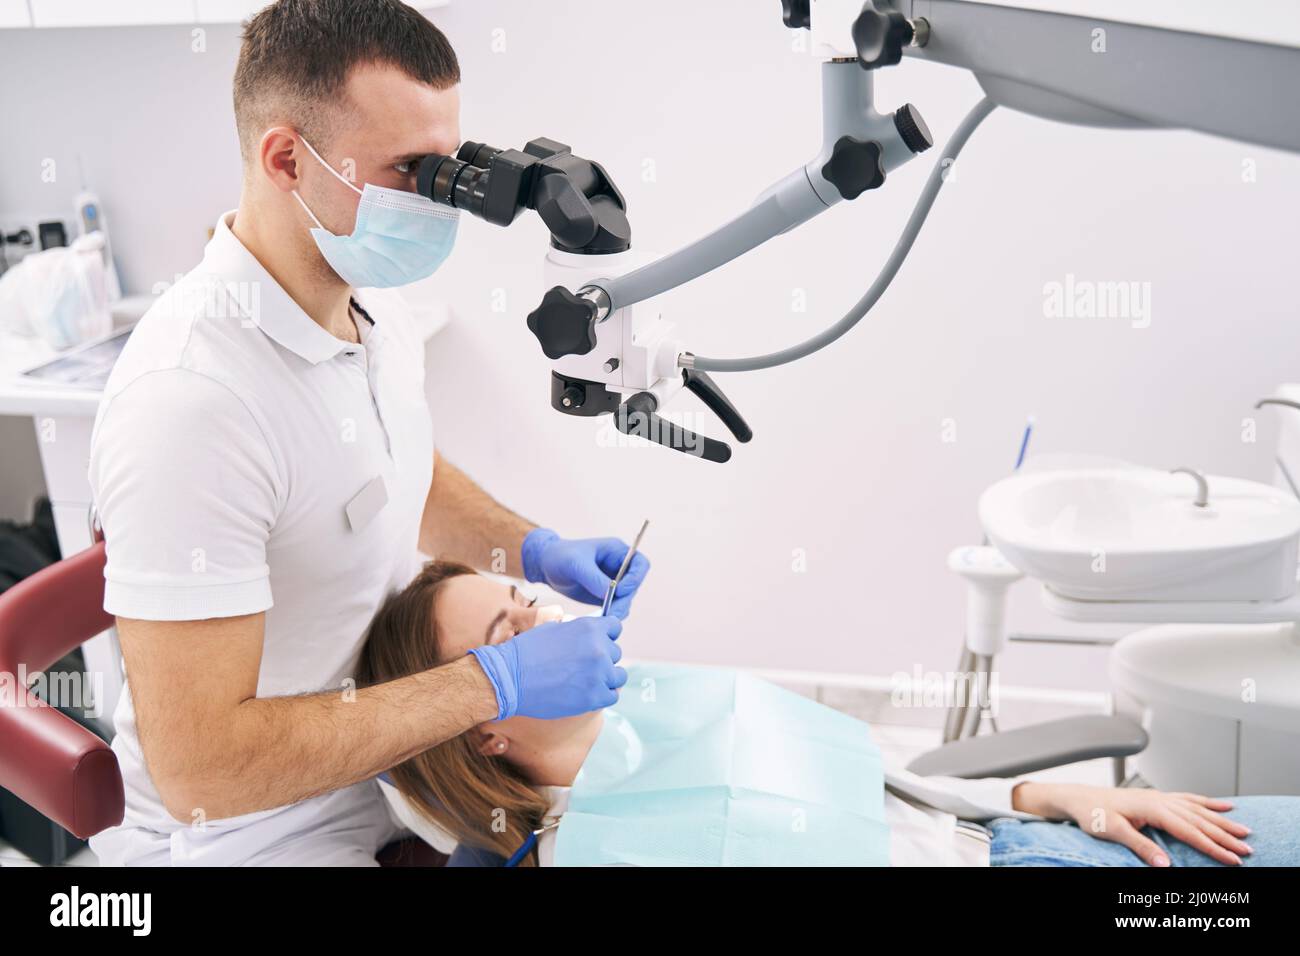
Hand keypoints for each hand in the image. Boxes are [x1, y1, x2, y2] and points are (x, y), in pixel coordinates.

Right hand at [468, 616, 626, 719]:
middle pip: (615, 653)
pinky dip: (602, 695)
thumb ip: (578, 632)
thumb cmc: (526, 653)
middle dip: (602, 659)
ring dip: (606, 678)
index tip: (600, 643)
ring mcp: (599, 673)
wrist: (510, 678)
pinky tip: (586, 694)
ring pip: (618, 675)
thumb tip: (590, 637)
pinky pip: (611, 695)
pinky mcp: (595, 696)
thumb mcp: (554, 629)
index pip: (615, 628)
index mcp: (589, 628)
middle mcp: (599, 648)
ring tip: (586, 682)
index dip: (607, 636)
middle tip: (582, 667)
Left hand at [521, 528, 650, 618]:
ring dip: (618, 609)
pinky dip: (610, 613)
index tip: (620, 590)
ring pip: (626, 599)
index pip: (640, 564)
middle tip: (612, 613)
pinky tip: (599, 618)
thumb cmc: (561, 556)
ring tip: (604, 617)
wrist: (545, 565)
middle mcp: (619, 567)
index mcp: (617, 552)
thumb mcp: (576, 565)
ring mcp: (613, 582)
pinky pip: (614, 606)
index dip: (635, 578)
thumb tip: (612, 594)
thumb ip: (594, 578)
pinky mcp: (604, 595)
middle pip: (634, 586)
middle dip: (625, 599)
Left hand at [1013, 782, 1251, 865]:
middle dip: (1225, 836)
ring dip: (1221, 821)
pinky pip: (1188, 799)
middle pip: (1198, 820)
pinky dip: (1207, 803)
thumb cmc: (1092, 814)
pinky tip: (1222, 806)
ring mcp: (1159, 797)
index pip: (1189, 830)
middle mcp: (1159, 799)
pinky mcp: (1157, 797)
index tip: (1233, 859)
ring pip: (1197, 809)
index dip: (1213, 846)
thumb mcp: (1112, 831)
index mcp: (1151, 807)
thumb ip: (1140, 846)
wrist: (1079, 798)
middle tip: (1248, 850)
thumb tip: (1164, 864)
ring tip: (1244, 830)